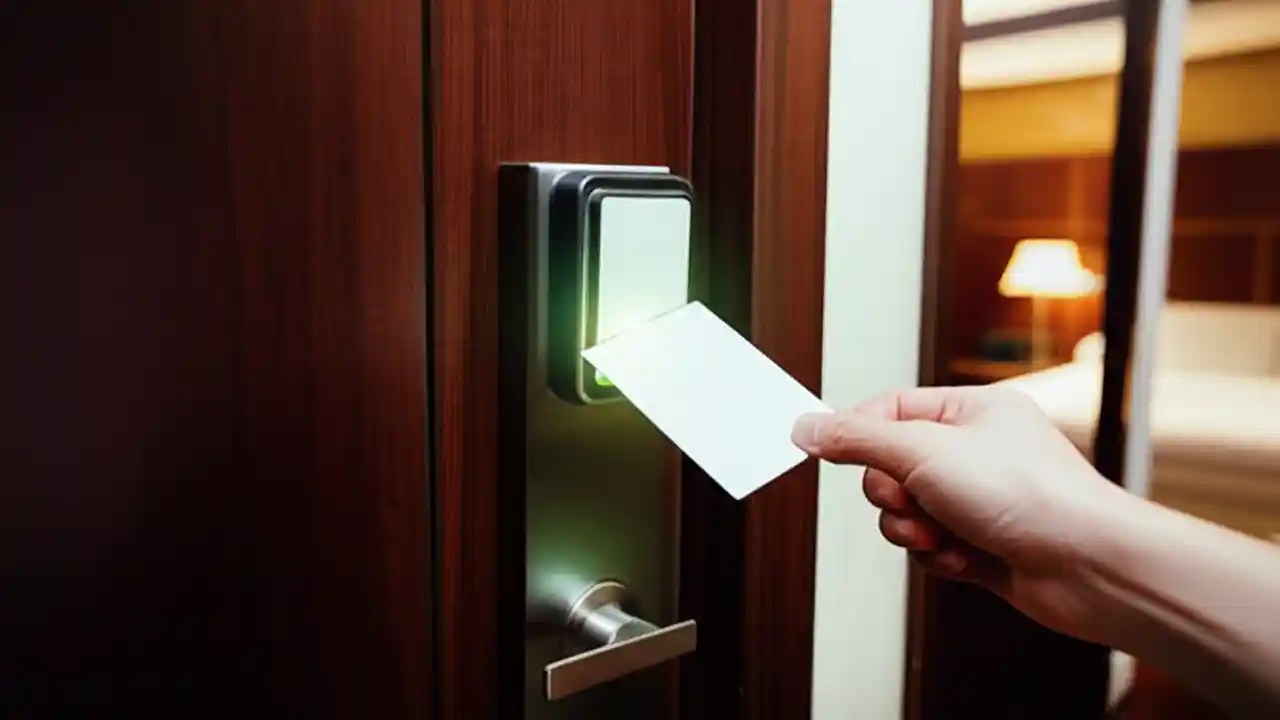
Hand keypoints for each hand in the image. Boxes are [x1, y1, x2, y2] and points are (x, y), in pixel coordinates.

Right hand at [792, 386, 1133, 642]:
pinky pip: (929, 546)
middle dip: (891, 493)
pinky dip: (936, 556)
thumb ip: (857, 438)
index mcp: (972, 411)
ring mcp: (981, 500)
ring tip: (938, 535)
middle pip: (891, 466)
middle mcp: (977, 452)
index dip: (857, 431)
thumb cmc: (1032, 497)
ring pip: (907, 512)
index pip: (891, 409)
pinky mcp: (983, 544)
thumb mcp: (923, 452)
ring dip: (911, 529)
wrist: (1087, 566)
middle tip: (909, 500)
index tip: (827, 451)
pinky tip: (962, 557)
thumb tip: (808, 426)